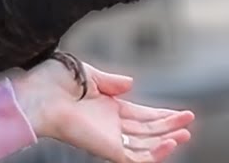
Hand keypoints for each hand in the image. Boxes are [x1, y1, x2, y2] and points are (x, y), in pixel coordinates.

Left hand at [9, 57, 193, 162]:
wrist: (39, 94)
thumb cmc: (54, 82)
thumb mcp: (88, 74)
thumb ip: (110, 80)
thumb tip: (131, 84)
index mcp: (106, 107)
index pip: (140, 114)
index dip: (161, 114)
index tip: (180, 111)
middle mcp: (109, 124)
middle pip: (147, 129)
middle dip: (169, 125)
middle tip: (189, 120)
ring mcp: (109, 137)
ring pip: (145, 144)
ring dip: (167, 138)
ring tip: (186, 131)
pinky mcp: (107, 149)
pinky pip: (136, 157)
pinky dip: (154, 153)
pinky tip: (170, 141)